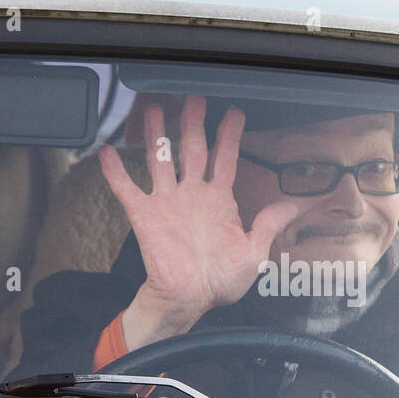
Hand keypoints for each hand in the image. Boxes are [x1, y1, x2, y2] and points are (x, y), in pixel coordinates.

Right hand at [98, 95, 299, 349]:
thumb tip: (293, 205)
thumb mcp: (254, 253)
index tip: (235, 112)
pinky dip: (116, 171)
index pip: (225, 159)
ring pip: (161, 160)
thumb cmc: (219, 283)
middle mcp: (192, 196)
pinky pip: (127, 190)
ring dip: (157, 135)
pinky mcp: (145, 217)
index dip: (230, 135)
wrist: (188, 300)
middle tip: (194, 97)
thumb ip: (268, 224)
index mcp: (219, 201)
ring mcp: (167, 204)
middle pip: (193, 149)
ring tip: (153, 108)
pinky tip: (106, 151)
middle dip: (194, 122)